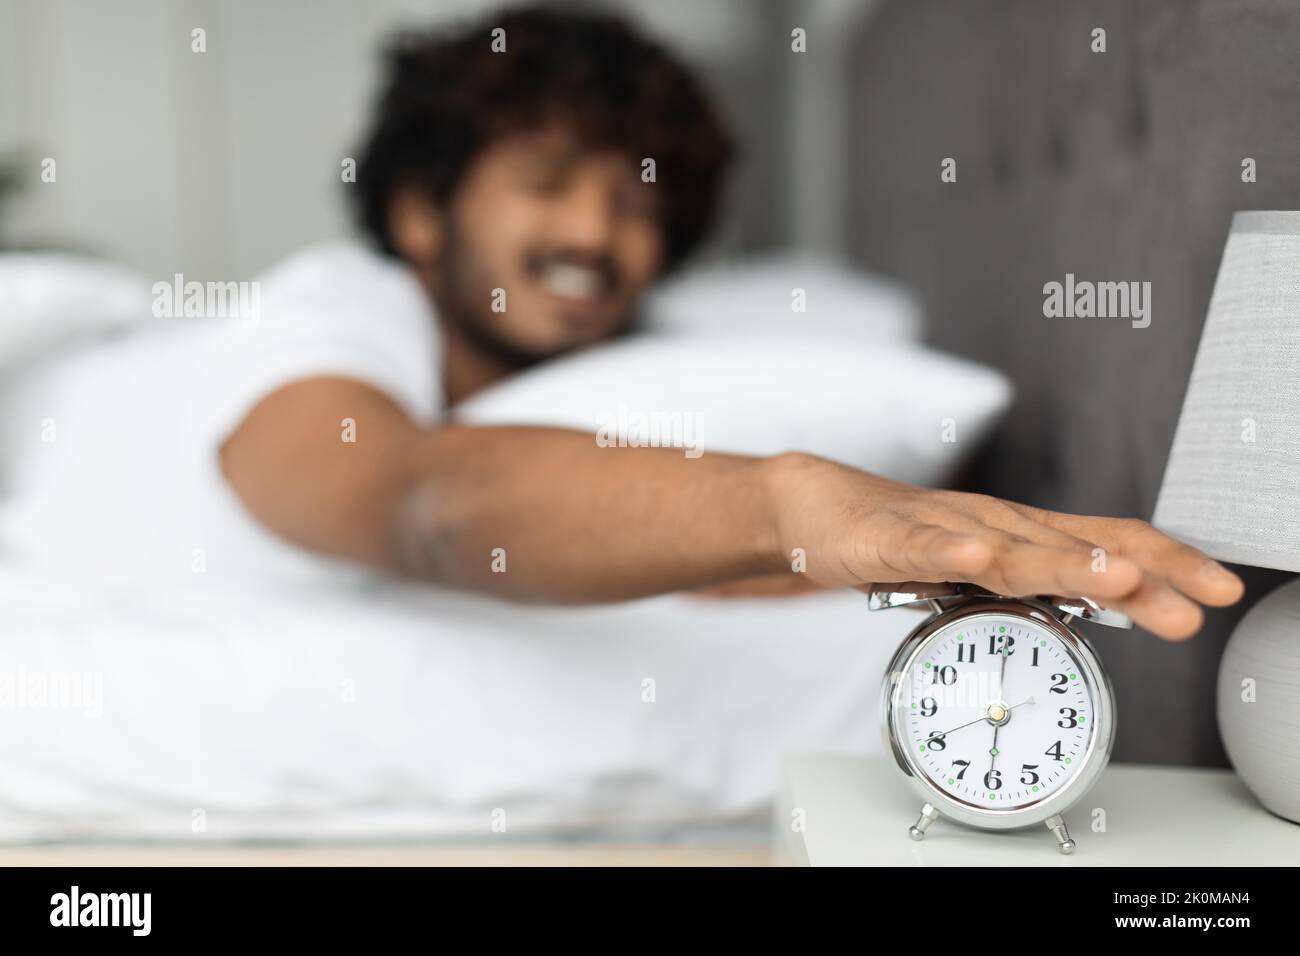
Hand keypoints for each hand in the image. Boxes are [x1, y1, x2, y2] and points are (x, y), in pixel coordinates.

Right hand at [766, 454, 1244, 639]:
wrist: (810, 503)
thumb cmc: (894, 535)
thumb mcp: (973, 566)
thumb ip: (1026, 584)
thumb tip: (1095, 611)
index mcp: (1017, 534)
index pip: (1106, 542)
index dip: (1166, 562)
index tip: (1217, 590)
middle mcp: (991, 524)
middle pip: (1074, 547)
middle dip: (1142, 575)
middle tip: (1195, 602)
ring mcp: (939, 528)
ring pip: (1009, 547)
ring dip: (1067, 563)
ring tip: (1116, 579)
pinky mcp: (883, 537)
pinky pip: (918, 546)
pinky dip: (950, 550)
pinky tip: (976, 555)